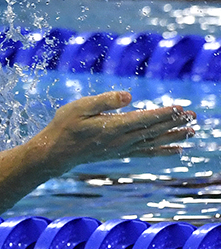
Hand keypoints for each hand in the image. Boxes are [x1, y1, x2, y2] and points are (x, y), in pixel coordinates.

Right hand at [32, 90, 195, 173]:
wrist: (54, 153)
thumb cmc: (64, 126)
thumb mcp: (79, 107)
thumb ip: (105, 100)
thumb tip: (129, 96)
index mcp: (112, 127)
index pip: (144, 119)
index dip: (164, 114)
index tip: (180, 109)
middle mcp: (120, 140)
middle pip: (153, 131)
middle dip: (174, 123)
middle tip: (195, 117)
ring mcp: (120, 148)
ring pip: (153, 142)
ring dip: (173, 137)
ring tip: (191, 132)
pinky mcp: (118, 152)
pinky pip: (146, 152)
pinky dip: (163, 151)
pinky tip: (176, 150)